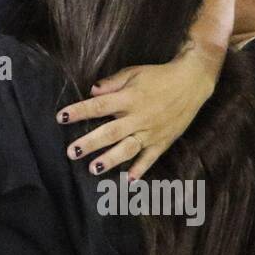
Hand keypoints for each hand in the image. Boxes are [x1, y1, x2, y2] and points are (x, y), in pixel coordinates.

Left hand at [56, 0, 232, 177]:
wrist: (192, 81)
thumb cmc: (159, 76)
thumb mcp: (134, 72)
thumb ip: (112, 83)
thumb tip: (92, 91)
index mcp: (129, 98)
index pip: (99, 106)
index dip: (80, 111)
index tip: (62, 117)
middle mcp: (139, 117)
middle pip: (110, 132)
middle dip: (90, 142)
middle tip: (72, 152)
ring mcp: (151, 131)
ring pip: (128, 149)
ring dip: (110, 160)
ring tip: (93, 168)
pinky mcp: (163, 141)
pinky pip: (150, 158)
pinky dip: (140, 170)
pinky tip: (128, 181)